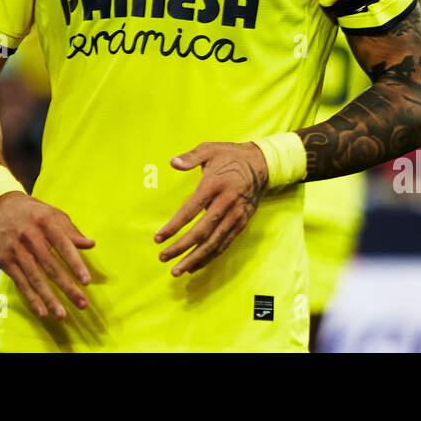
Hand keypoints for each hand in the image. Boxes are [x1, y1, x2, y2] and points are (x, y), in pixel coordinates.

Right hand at [0, 192, 94, 319]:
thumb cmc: (33, 212)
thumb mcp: (53, 214)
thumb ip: (71, 231)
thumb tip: (91, 244)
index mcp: (45, 222)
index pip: (63, 245)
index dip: (75, 264)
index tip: (86, 281)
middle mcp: (29, 236)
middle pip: (50, 266)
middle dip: (67, 287)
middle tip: (82, 304)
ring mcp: (15, 249)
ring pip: (35, 278)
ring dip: (49, 298)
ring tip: (62, 315)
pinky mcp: (4, 261)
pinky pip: (20, 283)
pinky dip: (31, 298)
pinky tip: (42, 312)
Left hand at [155, 142, 268, 276]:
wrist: (262, 164)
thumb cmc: (230, 156)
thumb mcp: (210, 149)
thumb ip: (191, 157)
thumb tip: (173, 162)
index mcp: (215, 185)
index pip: (191, 209)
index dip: (174, 226)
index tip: (158, 238)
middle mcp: (226, 203)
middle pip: (202, 231)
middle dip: (181, 247)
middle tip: (163, 257)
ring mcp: (236, 216)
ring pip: (214, 243)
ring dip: (194, 258)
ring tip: (177, 270)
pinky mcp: (242, 223)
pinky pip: (224, 244)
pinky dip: (210, 257)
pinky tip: (195, 265)